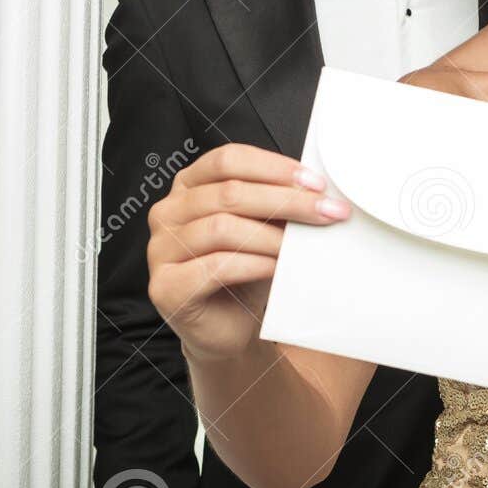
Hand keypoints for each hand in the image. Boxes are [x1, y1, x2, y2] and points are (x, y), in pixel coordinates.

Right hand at [145, 142, 350, 360]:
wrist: (229, 327)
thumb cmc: (245, 272)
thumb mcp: (262, 227)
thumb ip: (276, 202)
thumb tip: (317, 189)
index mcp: (188, 187)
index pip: (227, 160)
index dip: (274, 167)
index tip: (315, 183)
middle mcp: (168, 213)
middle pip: (229, 193)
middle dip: (286, 200)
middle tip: (326, 212)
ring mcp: (161, 249)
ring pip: (222, 227)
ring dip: (271, 235)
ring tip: (301, 245)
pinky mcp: (166, 286)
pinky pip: (214, 266)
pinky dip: (254, 264)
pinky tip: (277, 267)